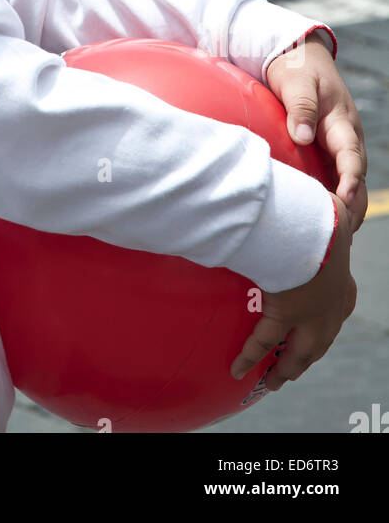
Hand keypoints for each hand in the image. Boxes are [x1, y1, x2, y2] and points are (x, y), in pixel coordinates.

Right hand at [230, 193, 356, 388]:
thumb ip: (331, 217)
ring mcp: (309, 317)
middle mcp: (330, 310)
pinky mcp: (285, 316)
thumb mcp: (335, 218)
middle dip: (304, 358)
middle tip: (291, 369)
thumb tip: (330, 200)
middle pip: (318, 344)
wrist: (317, 229)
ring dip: (284, 369)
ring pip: (296, 353)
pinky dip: (249, 357)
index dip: (327, 325)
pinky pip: (262, 342)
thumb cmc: (325, 218)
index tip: (318, 331)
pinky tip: (238, 369)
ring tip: (272, 380)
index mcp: (342, 287)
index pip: (338, 312)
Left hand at [265, 39, 367, 232]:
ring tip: (335, 236)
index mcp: (341, 121)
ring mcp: (337, 142)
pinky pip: (335, 174)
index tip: (344, 201)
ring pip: (348, 179)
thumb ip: (300, 107)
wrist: (295, 54)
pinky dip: (334, 194)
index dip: (350, 181)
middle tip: (340, 235)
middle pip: (355, 176)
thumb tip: (302, 135)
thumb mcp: (297, 82)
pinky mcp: (326, 147)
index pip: (351, 157)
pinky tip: (323, 214)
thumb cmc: (296, 67)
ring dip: (346, 204)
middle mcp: (345, 135)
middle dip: (352, 204)